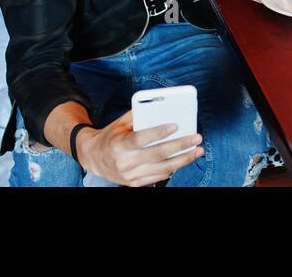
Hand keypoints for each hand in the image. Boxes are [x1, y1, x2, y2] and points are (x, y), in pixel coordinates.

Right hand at [77, 110, 202, 187]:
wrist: (94, 158)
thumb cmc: (112, 136)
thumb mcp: (120, 123)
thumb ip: (139, 115)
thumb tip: (163, 108)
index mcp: (118, 145)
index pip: (140, 139)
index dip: (158, 133)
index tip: (175, 125)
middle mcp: (124, 162)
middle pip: (157, 154)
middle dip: (180, 146)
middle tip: (196, 137)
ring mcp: (130, 176)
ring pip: (162, 169)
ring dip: (183, 160)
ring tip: (197, 150)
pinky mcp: (134, 183)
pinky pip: (158, 177)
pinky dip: (173, 168)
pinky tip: (184, 159)